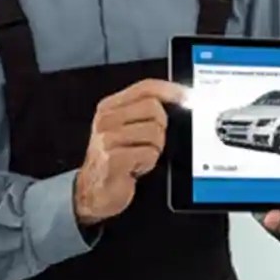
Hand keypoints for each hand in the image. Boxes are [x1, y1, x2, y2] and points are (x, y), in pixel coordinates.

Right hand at [74, 79, 185, 225]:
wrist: (92, 191)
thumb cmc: (113, 160)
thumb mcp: (123, 130)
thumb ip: (143, 111)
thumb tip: (178, 98)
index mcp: (109, 107)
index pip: (145, 88)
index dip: (170, 90)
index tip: (187, 96)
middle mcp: (106, 119)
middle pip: (153, 108)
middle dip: (160, 128)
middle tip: (148, 143)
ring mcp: (107, 138)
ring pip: (154, 132)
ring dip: (154, 149)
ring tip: (139, 157)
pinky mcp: (113, 159)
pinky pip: (149, 153)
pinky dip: (148, 163)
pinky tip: (135, 168)